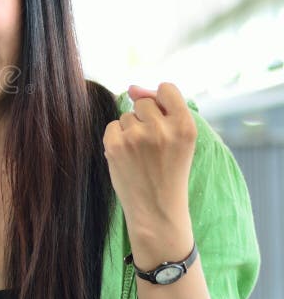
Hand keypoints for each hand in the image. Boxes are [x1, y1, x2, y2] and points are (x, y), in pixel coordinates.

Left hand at [103, 83, 197, 266]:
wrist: (157, 210)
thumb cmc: (170, 171)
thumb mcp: (179, 140)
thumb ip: (161, 108)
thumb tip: (132, 88)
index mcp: (185, 126)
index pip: (167, 88)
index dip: (161, 101)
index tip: (162, 118)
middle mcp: (161, 129)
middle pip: (143, 102)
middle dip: (145, 118)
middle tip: (153, 145)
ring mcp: (136, 137)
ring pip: (126, 115)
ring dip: (131, 130)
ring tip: (142, 154)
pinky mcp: (115, 145)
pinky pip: (112, 126)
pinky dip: (117, 138)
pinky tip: (128, 157)